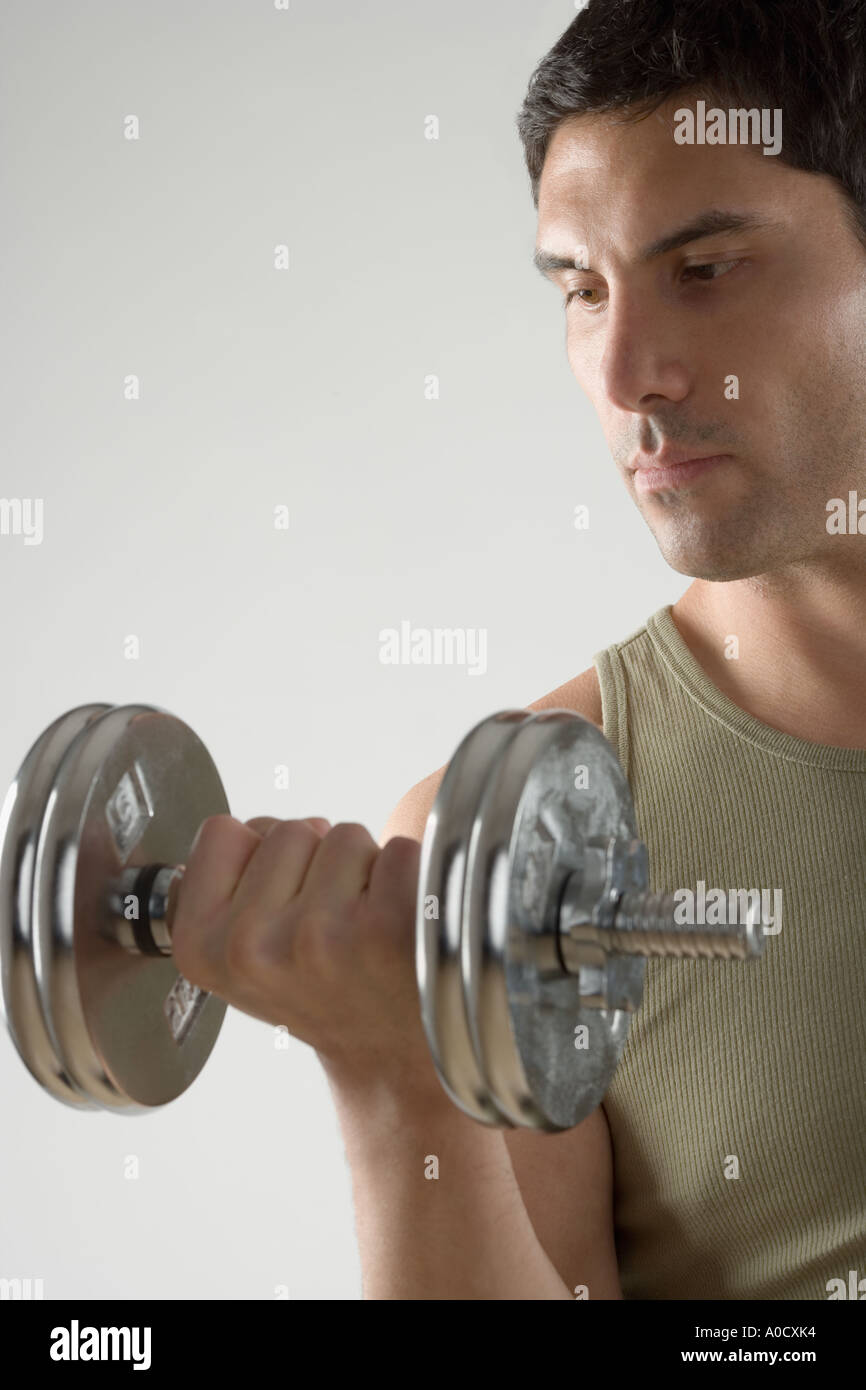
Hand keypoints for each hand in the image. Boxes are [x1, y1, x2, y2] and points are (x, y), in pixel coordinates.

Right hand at [169, 815, 436, 1093]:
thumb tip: (258, 829)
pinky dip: (407, 877)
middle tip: (330, 924)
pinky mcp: (384, 928)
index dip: (259, 855)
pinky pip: (397, 850)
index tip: (278, 902)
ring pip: (345, 835)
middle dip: (316, 863)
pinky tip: (399, 926)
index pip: (223, 832)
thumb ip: (227, 882)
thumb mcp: (237, 953)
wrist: (386, 1056)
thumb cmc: (319, 990)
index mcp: (202, 946)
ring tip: (364, 927)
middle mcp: (251, 945)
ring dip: (363, 870)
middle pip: (290, 829)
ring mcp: (319, 935)